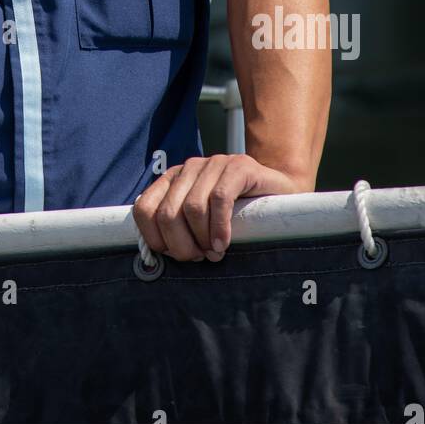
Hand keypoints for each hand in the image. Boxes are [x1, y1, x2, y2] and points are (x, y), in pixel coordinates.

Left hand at [132, 154, 311, 262]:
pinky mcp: (239, 167)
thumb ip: (180, 231)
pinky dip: (219, 227)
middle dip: (182, 245)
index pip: (144, 209)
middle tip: (200, 258)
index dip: (156, 239)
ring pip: (192, 208)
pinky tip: (224, 243)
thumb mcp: (202, 223)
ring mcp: (214, 164)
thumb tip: (158, 259)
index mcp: (172, 180)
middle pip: (168, 214)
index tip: (175, 256)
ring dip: (202, 239)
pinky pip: (219, 199)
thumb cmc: (238, 216)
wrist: (280, 195)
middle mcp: (188, 168)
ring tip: (215, 253)